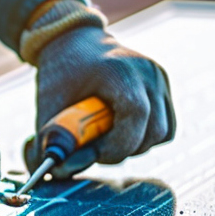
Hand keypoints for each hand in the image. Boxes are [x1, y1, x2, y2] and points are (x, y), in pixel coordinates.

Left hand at [31, 26, 173, 175]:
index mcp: (118, 69)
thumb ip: (55, 141)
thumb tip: (60, 172)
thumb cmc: (60, 77)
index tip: (93, 153)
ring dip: (134, 146)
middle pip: (154, 130)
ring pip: (163, 133)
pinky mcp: (164, 86)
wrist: (74, 42)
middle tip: (95, 148)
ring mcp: (160, 77)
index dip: (117, 144)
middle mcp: (147, 71)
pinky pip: (166, 126)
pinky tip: (121, 129)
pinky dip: (145, 137)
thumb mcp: (48, 107)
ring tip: (107, 136)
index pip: (136, 113)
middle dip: (123, 150)